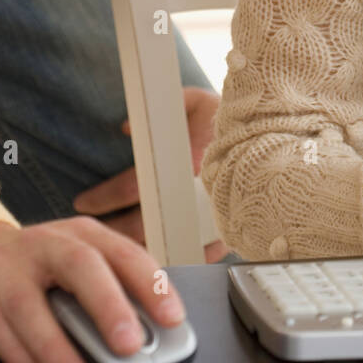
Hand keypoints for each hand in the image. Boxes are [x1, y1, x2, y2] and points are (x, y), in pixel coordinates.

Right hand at [0, 217, 186, 362]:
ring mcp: (5, 266)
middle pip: (80, 267)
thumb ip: (112, 292)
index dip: (152, 285)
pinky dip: (20, 357)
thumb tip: (153, 334)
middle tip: (130, 345)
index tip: (173, 318)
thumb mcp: (76, 268)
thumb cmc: (37, 268)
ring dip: (57, 347)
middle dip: (109, 306)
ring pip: (29, 304)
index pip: (125, 254)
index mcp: (82, 235)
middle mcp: (45, 244)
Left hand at [72, 85, 226, 261]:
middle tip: (94, 236)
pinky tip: (161, 261)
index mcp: (184, 162)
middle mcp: (196, 192)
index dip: (104, 197)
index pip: (133, 186)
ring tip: (119, 253)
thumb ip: (166, 107)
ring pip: (166, 243)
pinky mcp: (230, 230)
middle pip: (143, 225)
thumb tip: (128, 128)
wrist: (279, 135)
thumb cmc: (238, 119)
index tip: (83, 202)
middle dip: (113, 232)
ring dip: (141, 248)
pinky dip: (179, 259)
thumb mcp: (199, 101)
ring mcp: (213, 215)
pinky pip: (199, 255)